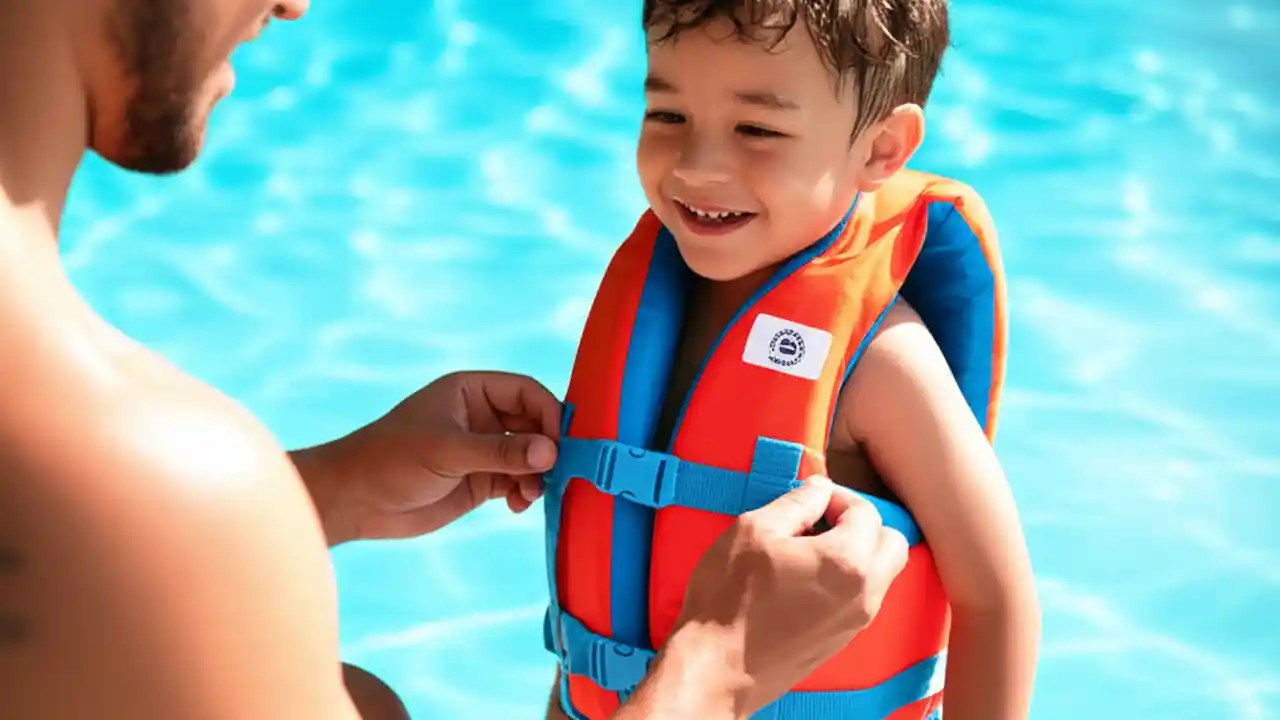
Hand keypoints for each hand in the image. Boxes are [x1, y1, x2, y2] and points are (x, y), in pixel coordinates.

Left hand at [293, 371, 560, 544]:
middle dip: (547, 449)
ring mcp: (482, 450)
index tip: (560, 444)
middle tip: (555, 473)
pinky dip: (525, 493)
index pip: (526, 392)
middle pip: (534, 424)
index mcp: (472, 391)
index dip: (548, 414)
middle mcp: (482, 417)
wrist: (356, 500)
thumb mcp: (448, 451)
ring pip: (529, 456)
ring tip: (529, 495)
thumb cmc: (392, 459)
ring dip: (537, 475)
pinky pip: (517, 481)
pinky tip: (518, 506)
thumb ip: (500, 452)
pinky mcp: (480, 480)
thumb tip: (551, 453)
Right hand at [666, 476, 908, 715]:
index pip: (865, 512)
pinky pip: (863, 598)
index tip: (810, 498)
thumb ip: (796, 503)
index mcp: (848, 561)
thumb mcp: (754, 530)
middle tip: (821, 520)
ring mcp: (857, 621)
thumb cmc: (729, 596)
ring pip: (882, 573)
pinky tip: (807, 579)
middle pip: (892, 543)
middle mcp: (865, 592)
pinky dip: (848, 579)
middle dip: (862, 524)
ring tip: (810, 549)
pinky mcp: (843, 640)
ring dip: (858, 552)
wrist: (718, 667)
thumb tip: (820, 488)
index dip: (837, 497)